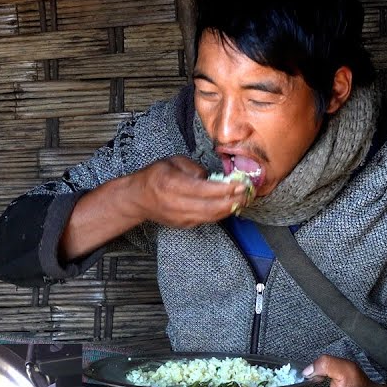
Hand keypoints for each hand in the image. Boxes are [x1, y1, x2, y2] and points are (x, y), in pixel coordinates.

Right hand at [129, 155, 250, 228]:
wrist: (137, 199)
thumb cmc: (155, 177)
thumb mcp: (173, 162)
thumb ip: (195, 168)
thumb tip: (214, 179)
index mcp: (172, 184)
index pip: (204, 190)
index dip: (226, 188)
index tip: (241, 183)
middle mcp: (176, 203)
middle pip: (211, 207)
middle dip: (233, 200)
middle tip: (248, 192)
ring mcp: (180, 217)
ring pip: (212, 216)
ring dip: (230, 208)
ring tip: (244, 199)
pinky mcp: (183, 224)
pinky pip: (207, 220)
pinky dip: (221, 213)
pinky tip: (230, 205)